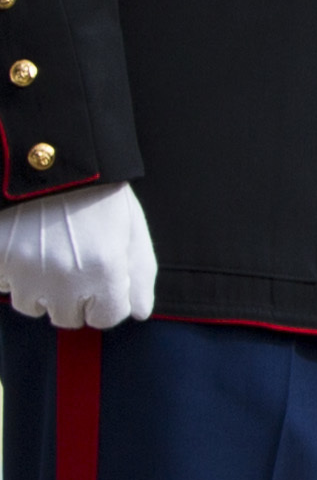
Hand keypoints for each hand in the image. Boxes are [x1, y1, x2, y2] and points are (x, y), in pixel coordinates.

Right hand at [0, 183, 158, 328]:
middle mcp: (63, 280)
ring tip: (48, 251)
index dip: (106, 299)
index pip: (105, 318)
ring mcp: (25, 272)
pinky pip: (3, 283)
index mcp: (103, 272)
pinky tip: (25, 246)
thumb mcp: (132, 229)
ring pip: (31, 305)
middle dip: (72, 297)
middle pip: (67, 318)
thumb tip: (138, 312)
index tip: (101, 280)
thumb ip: (140, 276)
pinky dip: (11, 272)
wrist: (50, 161)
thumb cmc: (96, 193)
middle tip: (73, 262)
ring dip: (39, 287)